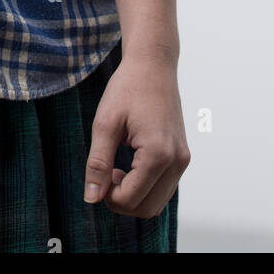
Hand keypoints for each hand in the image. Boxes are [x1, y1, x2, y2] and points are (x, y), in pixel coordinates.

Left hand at [83, 51, 190, 217]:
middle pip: (147, 209)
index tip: (98, 175)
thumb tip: (91, 198)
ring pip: (157, 202)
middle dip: (121, 201)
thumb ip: (97, 163)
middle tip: (104, 176)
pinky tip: (128, 165)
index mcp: (158, 153)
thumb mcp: (105, 123)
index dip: (107, 196)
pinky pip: (164, 187)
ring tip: (115, 169)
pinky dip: (145, 187)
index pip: (131, 199)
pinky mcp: (182, 155)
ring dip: (134, 196)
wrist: (153, 64)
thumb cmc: (128, 88)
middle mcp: (177, 161)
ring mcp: (183, 159)